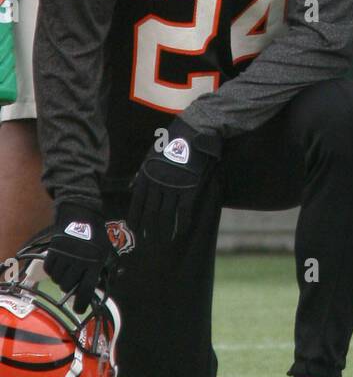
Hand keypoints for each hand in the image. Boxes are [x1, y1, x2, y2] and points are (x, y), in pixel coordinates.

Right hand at [43, 203, 109, 313]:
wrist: (82, 215)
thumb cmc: (96, 237)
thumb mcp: (106, 253)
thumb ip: (105, 270)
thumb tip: (100, 289)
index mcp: (95, 263)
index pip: (86, 290)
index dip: (81, 304)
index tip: (78, 309)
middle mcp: (79, 261)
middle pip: (68, 286)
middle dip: (70, 286)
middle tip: (73, 279)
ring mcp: (65, 256)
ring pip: (57, 280)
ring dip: (60, 278)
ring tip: (66, 270)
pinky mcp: (54, 251)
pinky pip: (49, 269)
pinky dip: (52, 270)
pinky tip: (58, 264)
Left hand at [128, 120, 220, 243]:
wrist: (195, 131)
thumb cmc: (174, 141)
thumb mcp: (152, 154)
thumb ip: (142, 172)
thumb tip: (131, 187)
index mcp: (146, 174)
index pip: (137, 203)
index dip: (135, 220)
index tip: (134, 232)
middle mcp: (158, 182)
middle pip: (150, 213)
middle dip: (148, 231)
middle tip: (148, 245)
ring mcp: (174, 185)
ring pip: (165, 215)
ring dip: (164, 232)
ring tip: (163, 244)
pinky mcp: (190, 187)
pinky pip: (184, 211)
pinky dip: (181, 224)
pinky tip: (180, 232)